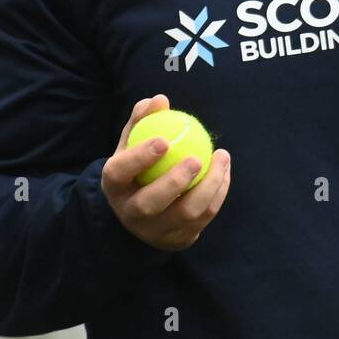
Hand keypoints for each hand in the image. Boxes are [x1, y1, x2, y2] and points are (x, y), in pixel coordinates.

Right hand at [101, 94, 230, 250]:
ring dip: (209, 185)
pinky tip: (225, 171)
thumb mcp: (132, 142)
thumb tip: (160, 99)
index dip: (140, 158)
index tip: (164, 139)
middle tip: (196, 157)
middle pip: (151, 203)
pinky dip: (218, 193)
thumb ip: (144, 120)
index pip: (120, 173)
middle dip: (174, 182)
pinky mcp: (178, 239)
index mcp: (113, 187)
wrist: (139, 212)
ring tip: (222, 157)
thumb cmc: (137, 167)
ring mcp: (154, 231)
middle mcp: (130, 213)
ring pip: (185, 214)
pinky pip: (204, 218)